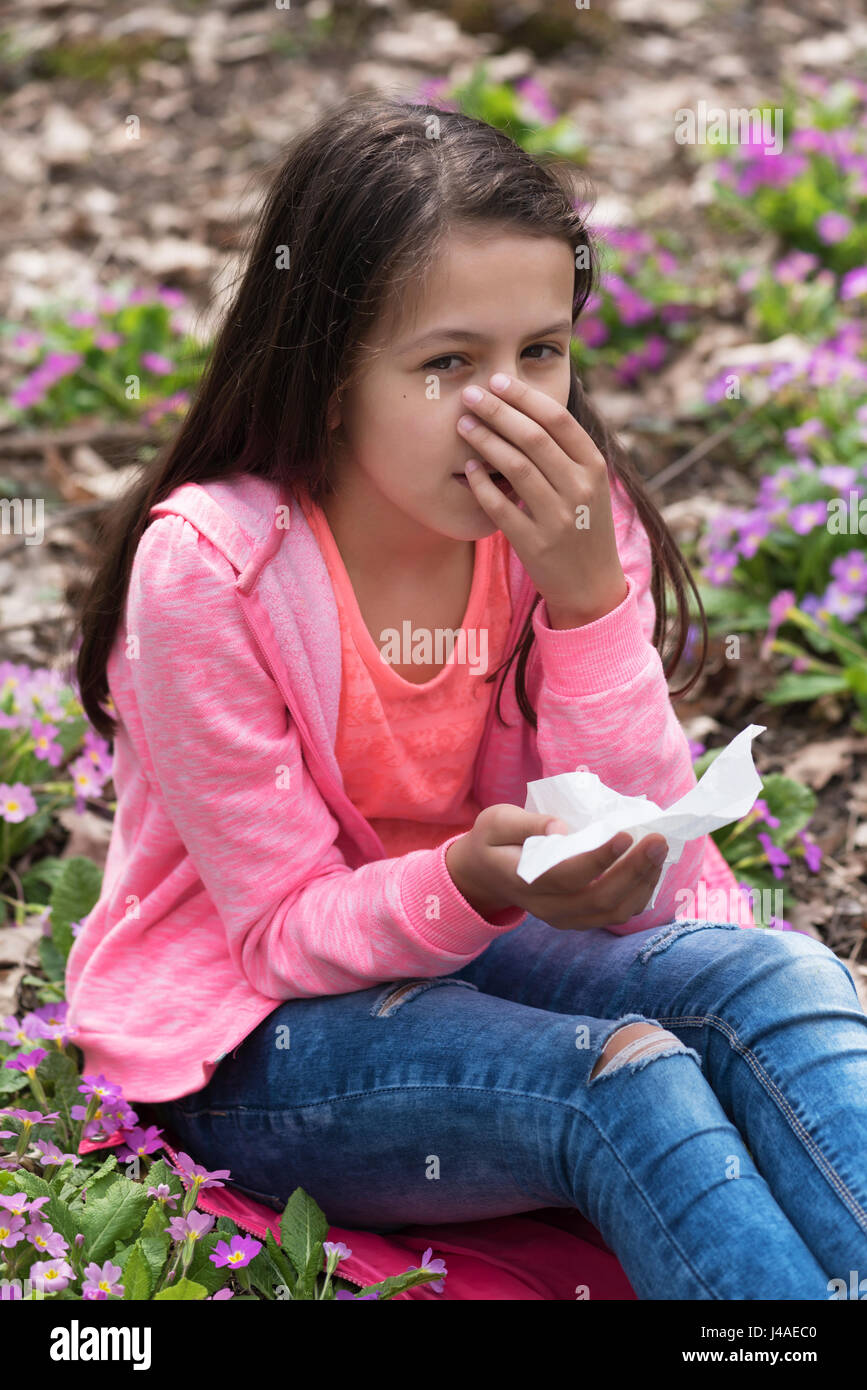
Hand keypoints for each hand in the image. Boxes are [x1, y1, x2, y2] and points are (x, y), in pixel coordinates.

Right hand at [445, 803, 669, 930]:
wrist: (485, 875)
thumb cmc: (493, 840)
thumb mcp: (497, 821)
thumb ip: (527, 824)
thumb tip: (561, 830)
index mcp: (523, 879)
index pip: (567, 876)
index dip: (598, 859)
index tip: (625, 834)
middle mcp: (546, 906)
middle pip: (599, 899)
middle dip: (634, 871)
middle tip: (658, 840)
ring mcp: (564, 918)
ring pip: (613, 912)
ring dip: (643, 883)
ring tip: (659, 851)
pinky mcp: (578, 919)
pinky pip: (616, 914)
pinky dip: (640, 893)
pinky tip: (651, 867)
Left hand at [457, 374, 627, 627]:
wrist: (592, 584)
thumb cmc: (583, 524)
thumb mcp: (589, 484)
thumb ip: (567, 450)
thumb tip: (531, 403)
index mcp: (593, 468)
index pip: (558, 420)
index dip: (524, 397)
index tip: (497, 380)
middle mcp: (579, 489)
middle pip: (533, 438)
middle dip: (498, 411)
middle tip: (471, 395)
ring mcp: (558, 518)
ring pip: (516, 467)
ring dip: (485, 441)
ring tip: (463, 425)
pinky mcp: (535, 544)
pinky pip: (501, 507)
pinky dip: (482, 485)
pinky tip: (468, 469)